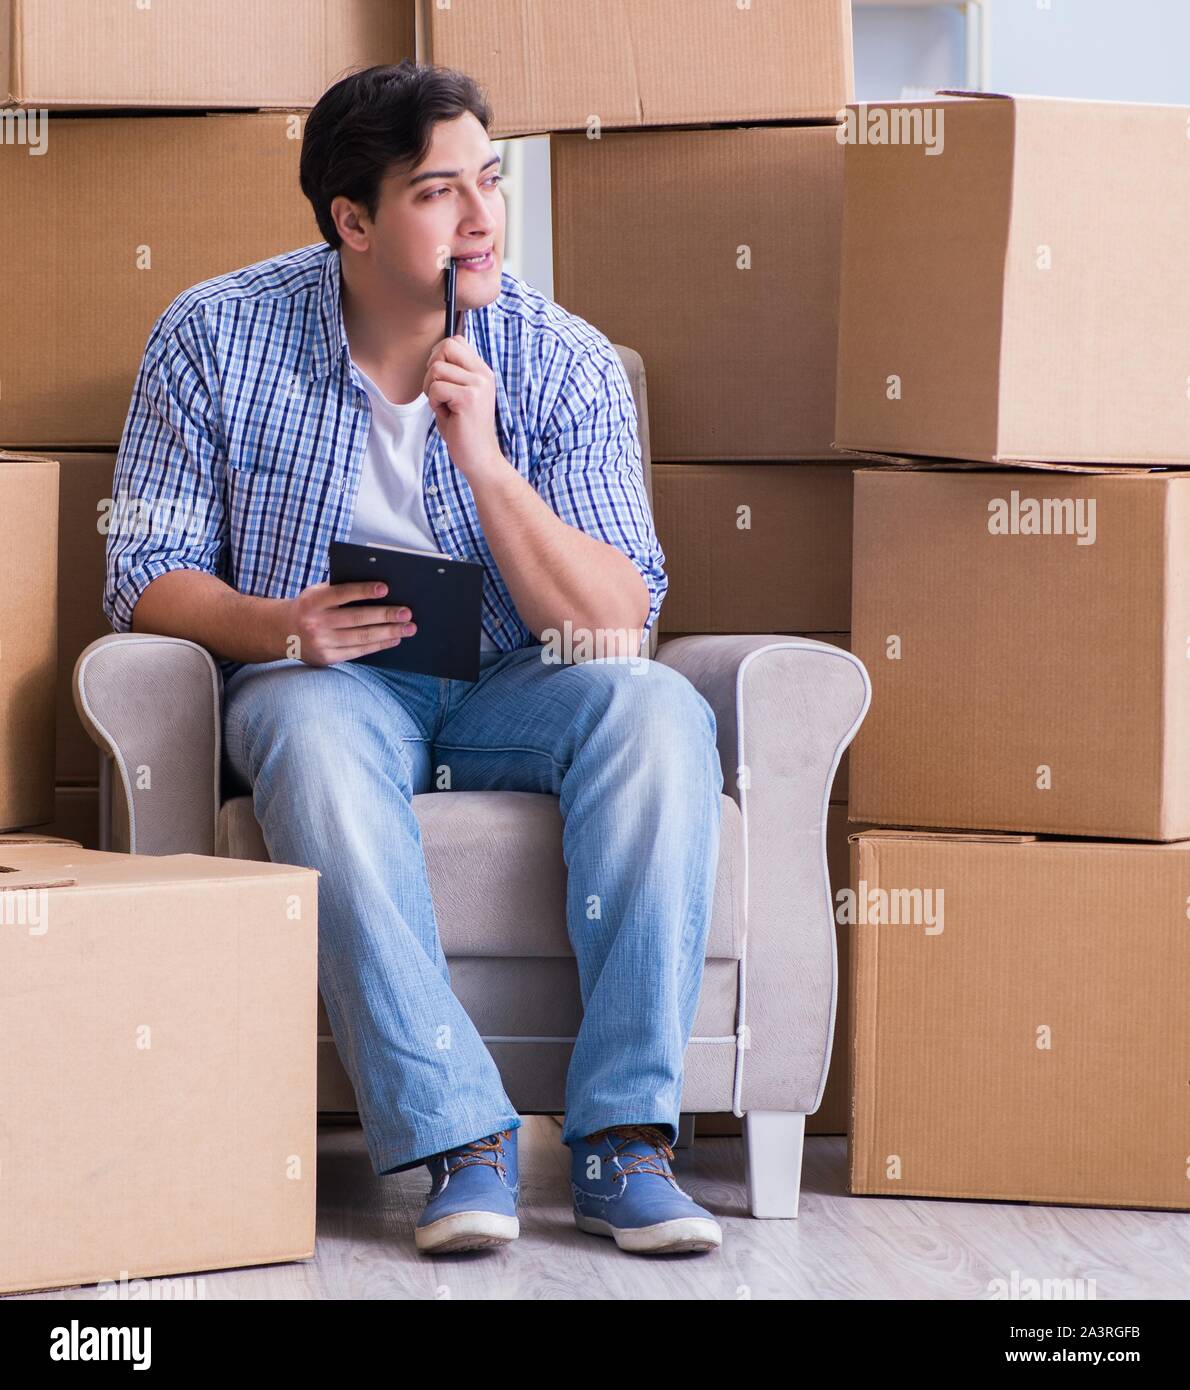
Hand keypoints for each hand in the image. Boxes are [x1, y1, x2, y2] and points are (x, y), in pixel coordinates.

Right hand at [281, 581, 415, 666]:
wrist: (283, 632)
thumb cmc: (309, 607)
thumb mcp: (316, 592)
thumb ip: (339, 588)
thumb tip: (378, 588)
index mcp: (313, 601)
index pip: (341, 594)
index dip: (363, 591)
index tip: (385, 588)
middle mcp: (315, 623)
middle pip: (356, 618)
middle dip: (385, 615)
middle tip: (407, 612)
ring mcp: (321, 643)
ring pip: (361, 637)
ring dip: (388, 633)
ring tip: (408, 628)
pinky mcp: (328, 658)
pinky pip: (358, 651)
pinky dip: (379, 645)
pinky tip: (393, 639)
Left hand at [423, 332, 502, 478]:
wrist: (479, 457)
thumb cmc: (464, 428)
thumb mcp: (460, 394)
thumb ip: (454, 373)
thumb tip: (436, 352)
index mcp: (482, 371)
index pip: (456, 341)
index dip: (439, 356)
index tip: (440, 378)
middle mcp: (483, 374)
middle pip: (446, 346)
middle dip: (432, 367)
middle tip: (438, 390)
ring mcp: (478, 385)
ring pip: (436, 369)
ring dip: (431, 389)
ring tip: (444, 406)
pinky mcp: (468, 398)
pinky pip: (436, 388)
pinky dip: (434, 403)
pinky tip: (447, 415)